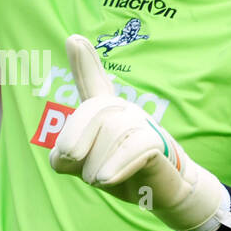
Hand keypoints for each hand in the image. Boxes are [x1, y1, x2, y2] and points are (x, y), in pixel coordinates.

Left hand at [49, 34, 230, 230]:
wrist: (164, 191)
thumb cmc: (123, 174)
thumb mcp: (85, 167)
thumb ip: (66, 158)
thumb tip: (67, 154)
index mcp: (105, 112)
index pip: (93, 83)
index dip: (84, 62)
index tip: (73, 39)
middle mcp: (124, 110)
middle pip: (93, 110)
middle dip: (73, 139)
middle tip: (73, 162)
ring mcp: (143, 122)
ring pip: (110, 132)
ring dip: (95, 167)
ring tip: (102, 179)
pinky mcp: (158, 141)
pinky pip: (132, 147)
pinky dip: (115, 166)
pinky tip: (106, 179)